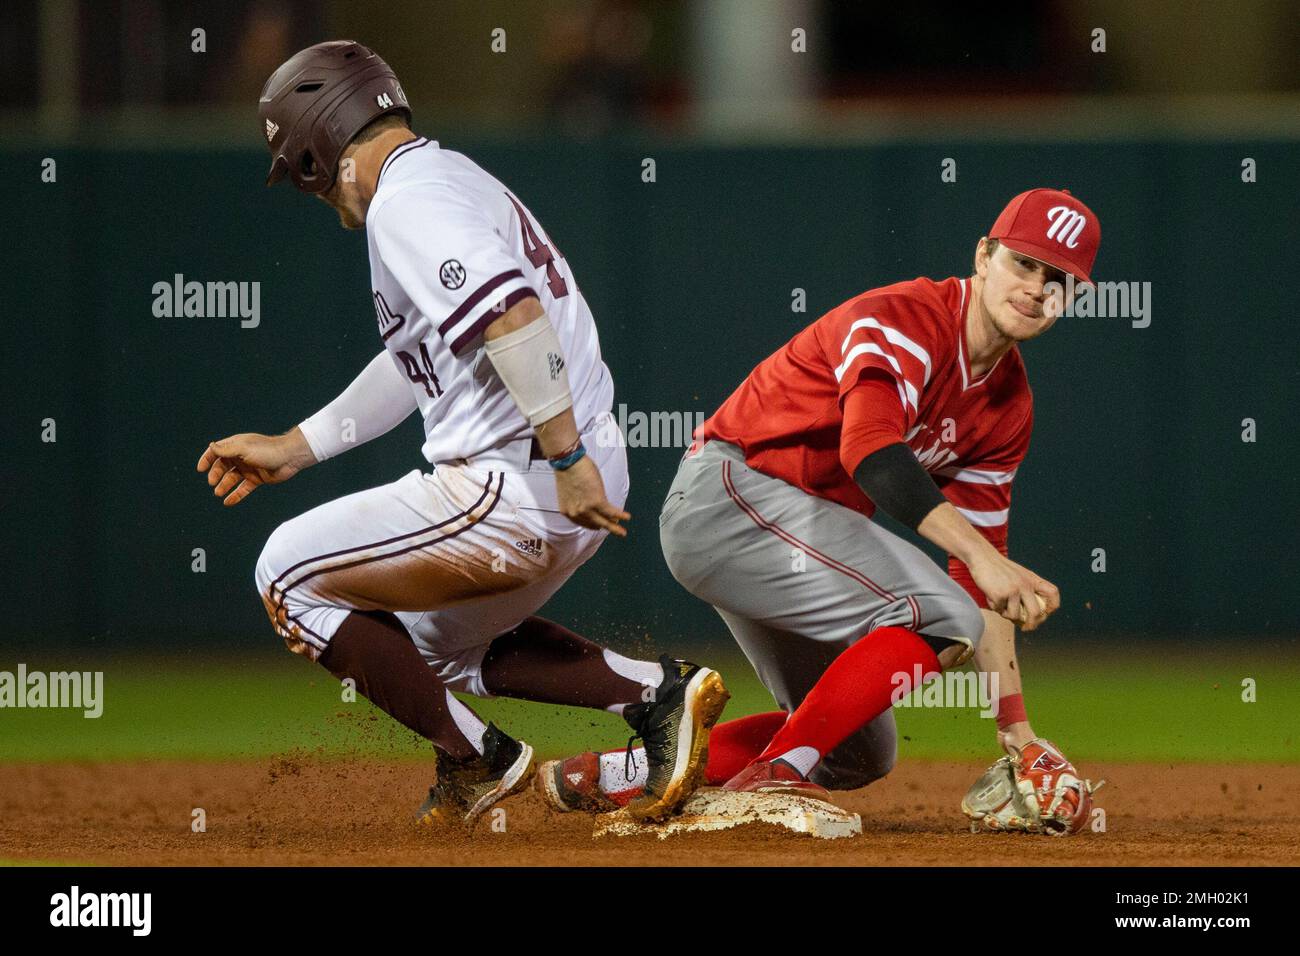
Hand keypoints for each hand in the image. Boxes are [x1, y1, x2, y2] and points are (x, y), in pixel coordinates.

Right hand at [196, 428, 316, 505]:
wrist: (290, 458)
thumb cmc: (268, 450)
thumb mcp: (244, 448)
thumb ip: (226, 450)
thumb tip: (211, 446)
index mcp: (236, 446)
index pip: (217, 452)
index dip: (207, 459)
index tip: (201, 469)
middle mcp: (241, 457)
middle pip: (222, 466)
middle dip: (215, 474)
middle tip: (212, 482)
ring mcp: (249, 468)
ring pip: (231, 479)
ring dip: (223, 486)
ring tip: (218, 493)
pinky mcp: (257, 479)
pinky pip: (243, 489)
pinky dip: (235, 495)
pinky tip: (227, 502)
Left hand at [553, 454, 629, 536]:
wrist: (567, 461)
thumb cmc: (567, 469)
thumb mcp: (571, 490)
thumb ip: (579, 499)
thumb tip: (591, 498)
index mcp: (567, 510)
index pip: (583, 523)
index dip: (594, 524)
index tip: (601, 524)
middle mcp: (575, 513)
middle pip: (594, 525)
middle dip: (605, 527)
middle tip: (614, 529)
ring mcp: (586, 509)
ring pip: (604, 522)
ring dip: (615, 527)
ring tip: (623, 531)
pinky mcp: (597, 502)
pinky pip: (611, 512)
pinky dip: (620, 515)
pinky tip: (627, 517)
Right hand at [966, 551, 1059, 630]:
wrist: (982, 557)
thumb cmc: (999, 568)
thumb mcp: (1019, 575)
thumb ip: (1026, 590)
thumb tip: (1027, 617)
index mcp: (1032, 579)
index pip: (1053, 593)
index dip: (1052, 607)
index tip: (1044, 614)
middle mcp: (1025, 585)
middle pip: (1036, 612)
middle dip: (1032, 624)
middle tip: (1026, 628)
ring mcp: (1013, 590)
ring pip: (1015, 615)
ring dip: (1007, 615)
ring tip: (1001, 606)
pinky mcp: (1000, 594)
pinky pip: (999, 610)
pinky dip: (995, 607)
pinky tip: (991, 597)